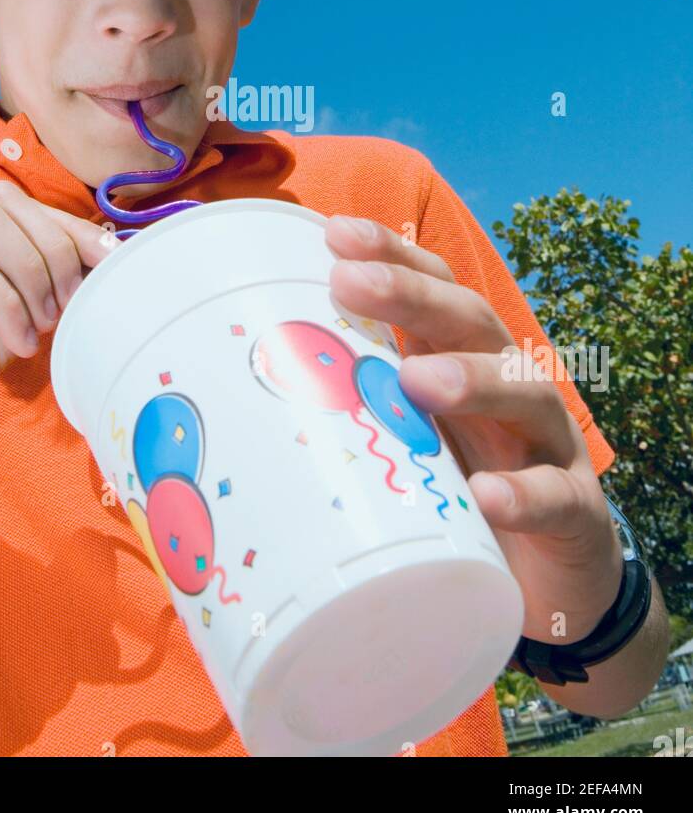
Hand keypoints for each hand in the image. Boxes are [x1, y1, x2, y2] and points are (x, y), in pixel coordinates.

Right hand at [0, 180, 113, 495]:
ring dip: (30, 269)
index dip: (66, 226)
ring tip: (41, 322)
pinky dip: (3, 298)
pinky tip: (16, 340)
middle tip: (69, 304)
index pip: (8, 201)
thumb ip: (30, 291)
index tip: (109, 260)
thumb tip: (92, 263)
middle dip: (53, 247)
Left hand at [325, 214, 623, 644]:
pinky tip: (487, 496)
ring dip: (473, 380)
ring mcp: (546, 447)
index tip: (335, 234)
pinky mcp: (574, 515)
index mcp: (462, 364)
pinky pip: (555, 498)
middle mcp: (508, 389)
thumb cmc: (459, 497)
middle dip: (413, 296)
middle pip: (471, 323)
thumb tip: (238, 404)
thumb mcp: (404, 445)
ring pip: (524, 393)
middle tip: (350, 281)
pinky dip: (524, 495)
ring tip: (418, 380)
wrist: (553, 579)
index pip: (435, 290)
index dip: (393, 256)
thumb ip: (350, 417)